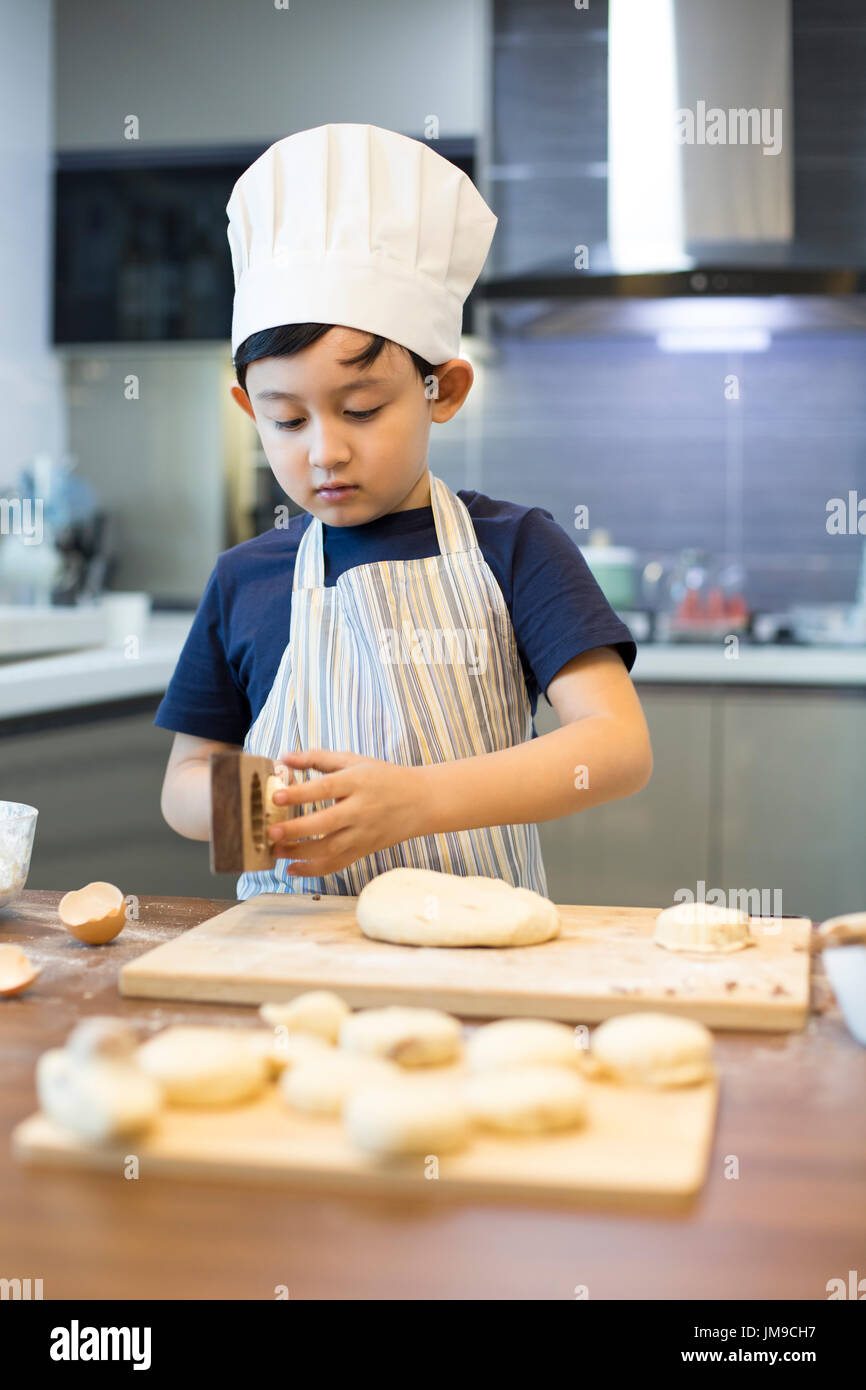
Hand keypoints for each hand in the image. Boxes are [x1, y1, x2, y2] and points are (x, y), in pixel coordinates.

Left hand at [267, 748, 424, 875]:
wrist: (420, 801)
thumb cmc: (383, 777)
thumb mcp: (354, 761)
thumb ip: (318, 758)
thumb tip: (284, 757)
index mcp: (357, 782)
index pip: (325, 788)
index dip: (300, 794)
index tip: (276, 797)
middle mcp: (361, 809)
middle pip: (326, 823)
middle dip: (296, 830)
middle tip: (271, 832)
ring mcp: (363, 833)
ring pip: (330, 849)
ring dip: (300, 853)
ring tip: (275, 851)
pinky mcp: (364, 850)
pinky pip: (338, 864)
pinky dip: (314, 870)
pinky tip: (292, 868)